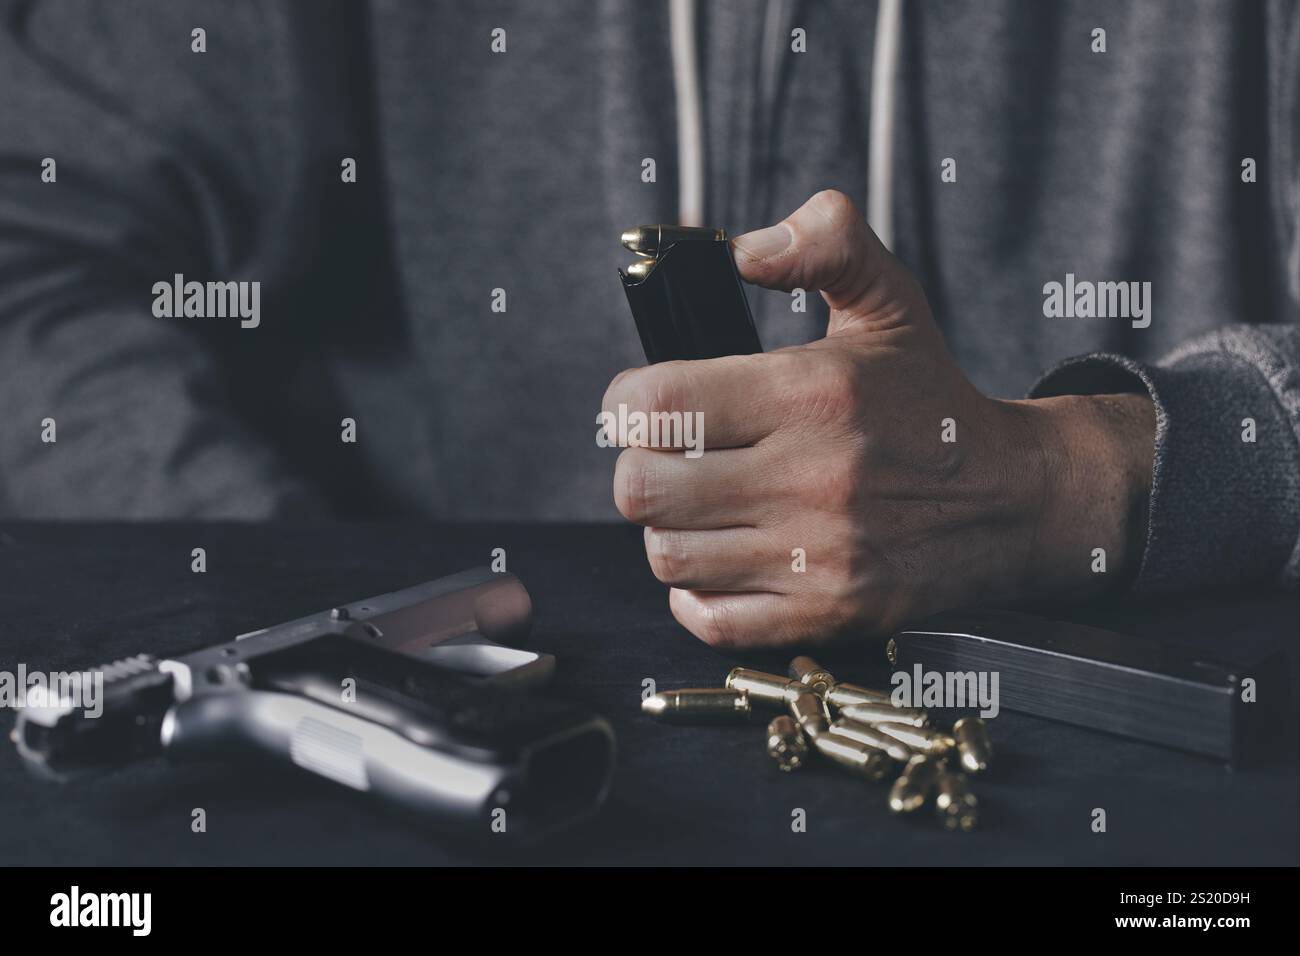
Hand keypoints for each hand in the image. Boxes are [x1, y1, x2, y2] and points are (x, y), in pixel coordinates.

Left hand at [602, 190, 1154, 648]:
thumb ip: (824, 243)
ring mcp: (820, 554)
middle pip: (644, 488)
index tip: (639, 406)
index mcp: (813, 393)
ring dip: (669, 529)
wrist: (1010, 499)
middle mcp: (814, 477)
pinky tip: (722, 558)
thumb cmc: (929, 400)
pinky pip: (711, 619)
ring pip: (668, 555)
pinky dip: (697, 593)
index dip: (623, 405)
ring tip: (700, 507)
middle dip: (640, 467)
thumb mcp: (887, 301)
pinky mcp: (827, 612)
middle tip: (668, 457)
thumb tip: (745, 249)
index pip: (655, 406)